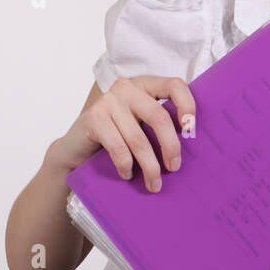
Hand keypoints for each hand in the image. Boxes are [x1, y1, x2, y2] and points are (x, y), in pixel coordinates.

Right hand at [57, 75, 196, 191]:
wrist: (78, 147)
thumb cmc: (118, 136)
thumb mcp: (142, 125)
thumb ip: (160, 125)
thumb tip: (190, 146)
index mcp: (145, 85)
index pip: (174, 86)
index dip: (187, 106)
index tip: (191, 131)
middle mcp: (127, 88)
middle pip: (159, 117)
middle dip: (170, 147)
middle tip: (174, 168)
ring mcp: (108, 101)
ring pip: (139, 139)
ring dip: (150, 166)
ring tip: (154, 183)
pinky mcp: (93, 118)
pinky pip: (118, 148)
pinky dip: (126, 165)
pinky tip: (128, 174)